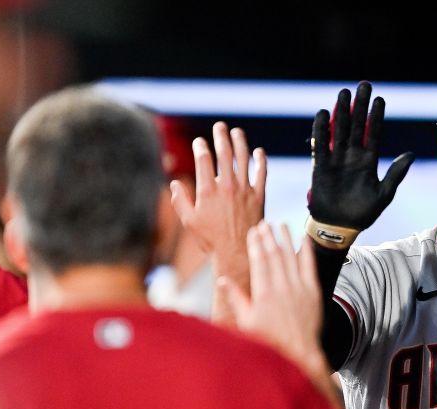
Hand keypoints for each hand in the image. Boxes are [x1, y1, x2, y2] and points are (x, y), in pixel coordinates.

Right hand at [172, 122, 265, 257]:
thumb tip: (175, 183)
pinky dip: (260, 161)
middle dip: (221, 136)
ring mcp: (244, 190)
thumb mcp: (189, 222)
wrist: (237, 253)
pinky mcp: (258, 196)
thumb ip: (180, 201)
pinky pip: (261, 173)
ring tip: (237, 132)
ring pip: (244, 159)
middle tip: (220, 127)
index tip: (199, 142)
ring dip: (240, 142)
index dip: (200, 147)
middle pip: (224, 153)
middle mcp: (226, 187)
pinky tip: (258, 152)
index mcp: (207, 191)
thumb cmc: (211, 239)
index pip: (203, 159)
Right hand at [221, 222, 324, 374]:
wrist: (298, 353)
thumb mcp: (247, 322)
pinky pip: (309, 266)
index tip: (253, 232)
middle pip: (274, 254)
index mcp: (263, 294)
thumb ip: (236, 298)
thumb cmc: (269, 341)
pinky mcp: (313, 292)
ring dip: (285, 239)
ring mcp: (299, 288)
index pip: (259, 261)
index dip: (255, 244)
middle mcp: (282, 287)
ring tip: (280, 225)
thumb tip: (222, 280)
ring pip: (291, 256)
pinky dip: (306, 250)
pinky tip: (304, 238)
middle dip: (268, 237)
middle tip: (264, 223)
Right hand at [309, 82, 413, 235]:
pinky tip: (322, 114)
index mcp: (368, 161)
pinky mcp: (321, 166)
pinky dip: (320, 130)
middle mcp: (352, 156)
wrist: (339, 226)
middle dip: (360, 106)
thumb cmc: (363, 213)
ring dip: (341, 112)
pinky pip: (320, 145)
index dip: (376, 116)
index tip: (380, 99)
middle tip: (363, 86)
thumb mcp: (384, 194)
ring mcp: (336, 160)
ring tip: (344, 93)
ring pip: (339, 130)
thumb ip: (395, 173)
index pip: (374, 133)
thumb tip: (409, 154)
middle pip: (357, 126)